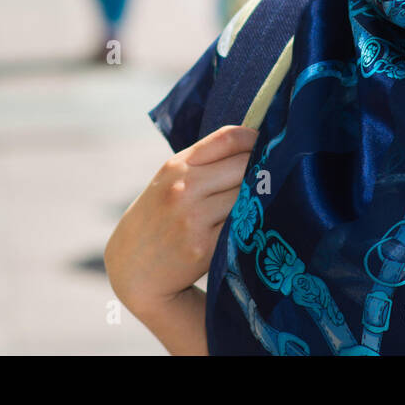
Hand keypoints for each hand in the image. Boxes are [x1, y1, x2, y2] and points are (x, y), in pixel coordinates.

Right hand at [105, 125, 257, 319]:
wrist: (132, 267)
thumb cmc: (158, 217)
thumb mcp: (170, 180)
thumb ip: (204, 163)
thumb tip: (254, 145)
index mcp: (176, 166)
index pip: (227, 138)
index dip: (255, 138)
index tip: (267, 143)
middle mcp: (183, 188)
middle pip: (243, 165)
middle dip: (262, 168)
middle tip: (273, 174)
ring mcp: (194, 218)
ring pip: (246, 195)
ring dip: (260, 196)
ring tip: (263, 199)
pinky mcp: (204, 248)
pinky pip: (241, 225)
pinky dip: (250, 221)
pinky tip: (251, 222)